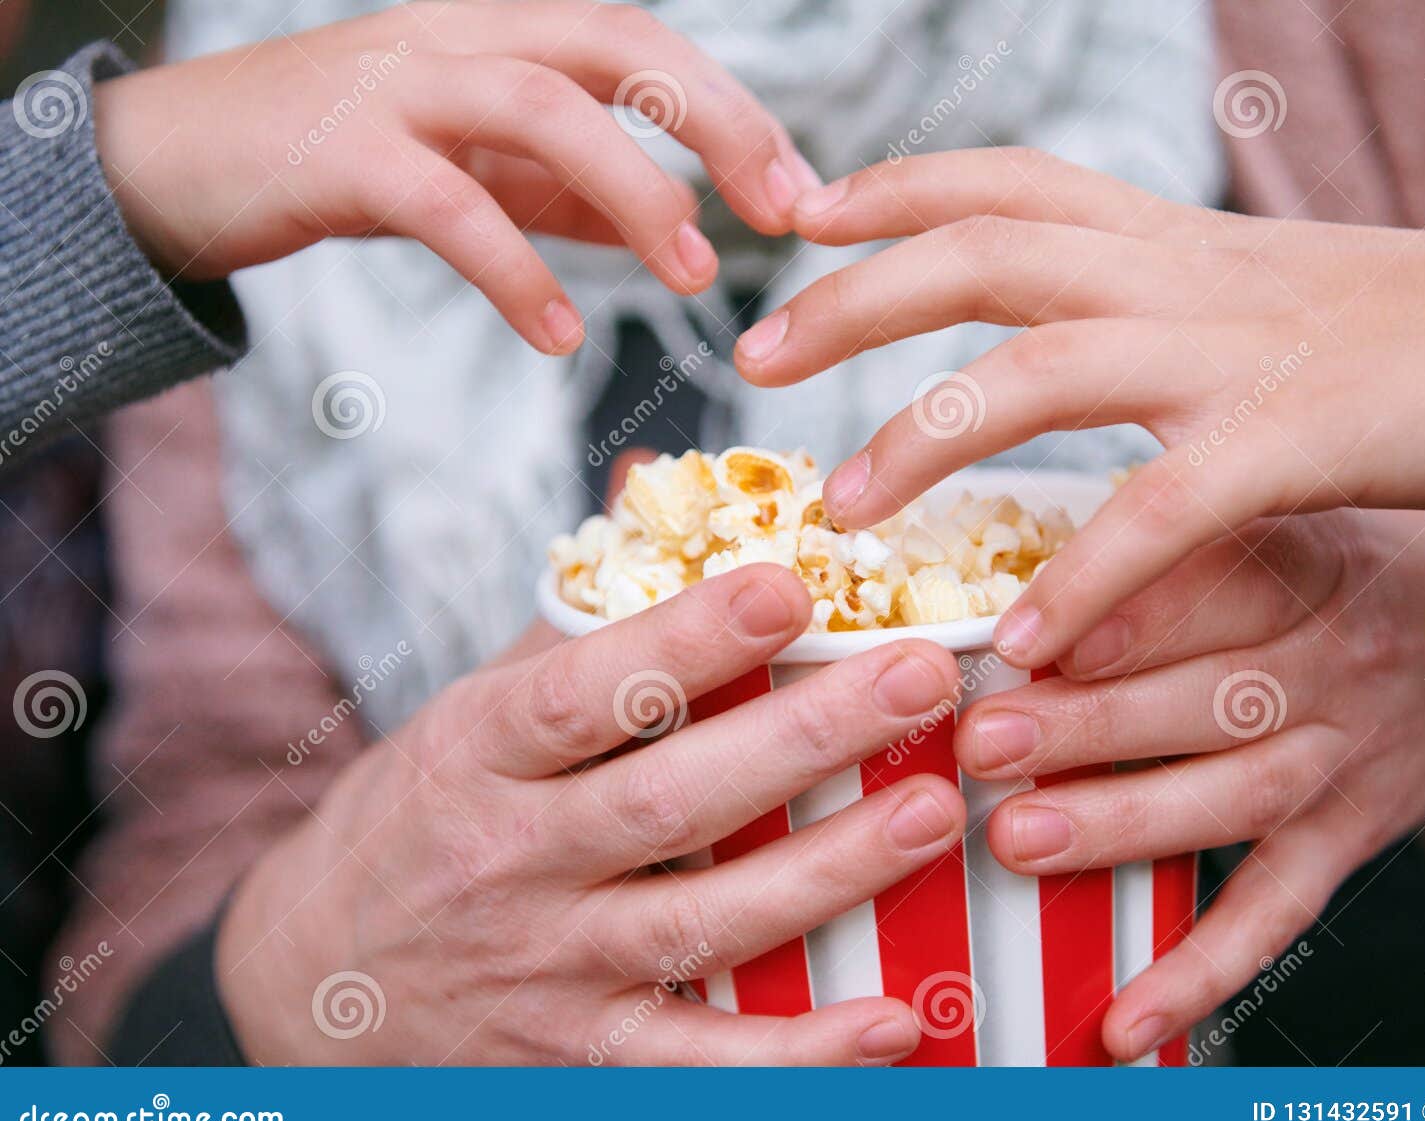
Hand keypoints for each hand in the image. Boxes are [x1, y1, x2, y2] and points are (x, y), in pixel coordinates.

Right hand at [94, 1, 819, 353]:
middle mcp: (456, 35)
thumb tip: (659, 226)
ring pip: (541, 106)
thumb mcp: (471, 165)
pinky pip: (448, 205)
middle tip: (782, 211)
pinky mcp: (341, 152)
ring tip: (694, 274)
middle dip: (714, 121)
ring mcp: (396, 84)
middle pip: (613, 46)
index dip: (730, 109)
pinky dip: (515, 269)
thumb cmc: (336, 159)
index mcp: (499, 31)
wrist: (173, 159)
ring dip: (634, 191)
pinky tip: (561, 335)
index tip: (801, 188)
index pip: (640, 45)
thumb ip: (562, 190)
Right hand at [217, 565, 964, 1065]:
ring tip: (935, 811)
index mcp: (477, 753)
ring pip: (702, 922)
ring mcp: (545, 968)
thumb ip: (575, 615)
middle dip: (806, 738)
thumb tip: (657, 483)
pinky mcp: (577, 1059)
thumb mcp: (469, 708)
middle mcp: (508, 861)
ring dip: (829, 871)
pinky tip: (894, 1021)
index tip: (789, 585)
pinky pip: (699, 1065)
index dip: (686, 640)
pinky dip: (797, 1056)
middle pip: (669, 800)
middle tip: (921, 677)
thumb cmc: (421, 818)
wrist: (312, 979)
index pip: (584, 690)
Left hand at [735, 147, 1424, 665]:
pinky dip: (1086, 575)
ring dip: (926, 436)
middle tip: (756, 354)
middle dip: (856, 295)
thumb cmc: (1409, 334)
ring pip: (1041, 369)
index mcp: (1173, 238)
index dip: (895, 187)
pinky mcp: (1296, 441)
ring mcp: (1237, 352)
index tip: (804, 216)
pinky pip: (1162, 511)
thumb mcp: (1258, 294)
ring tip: (845, 510)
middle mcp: (1186, 274)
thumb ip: (1154, 301)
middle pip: (985, 252)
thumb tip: (1059, 331)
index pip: (1006, 180)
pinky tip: (1024, 639)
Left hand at [949, 508, 1424, 1059]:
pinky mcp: (1350, 835)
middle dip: (1091, 725)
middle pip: (1212, 697)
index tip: (1028, 638)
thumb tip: (1022, 552)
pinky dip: (1200, 970)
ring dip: (1122, 825)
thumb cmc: (1319, 560)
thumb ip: (1168, 527)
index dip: (1123, 612)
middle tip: (986, 743)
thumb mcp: (1268, 500)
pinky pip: (1274, 910)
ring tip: (1019, 840)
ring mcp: (1345, 756)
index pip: (1221, 580)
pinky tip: (1128, 1017)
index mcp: (1308, 563)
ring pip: (1234, 799)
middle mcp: (1336, 660)